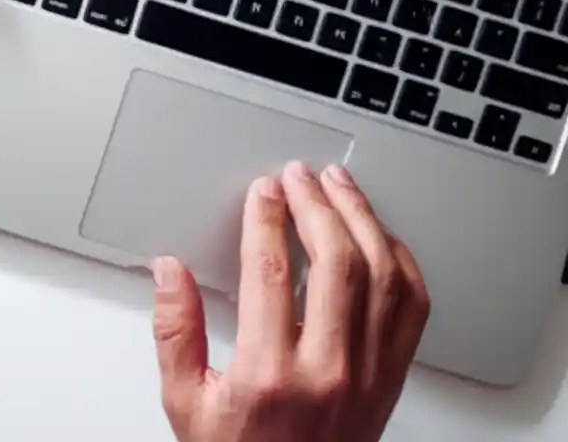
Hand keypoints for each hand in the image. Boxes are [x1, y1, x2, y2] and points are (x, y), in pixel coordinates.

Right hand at [151, 162, 429, 441]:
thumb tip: (168, 272)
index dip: (266, 220)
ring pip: (382, 275)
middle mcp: (328, 371)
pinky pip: (411, 306)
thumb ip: (175, 332)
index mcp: (269, 374)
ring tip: (340, 187)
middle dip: (317, 205)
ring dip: (362, 220)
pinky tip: (379, 236)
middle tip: (299, 177)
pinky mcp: (391, 379)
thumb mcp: (185, 402)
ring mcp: (368, 374)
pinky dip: (400, 261)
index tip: (262, 192)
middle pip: (336, 262)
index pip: (271, 271)